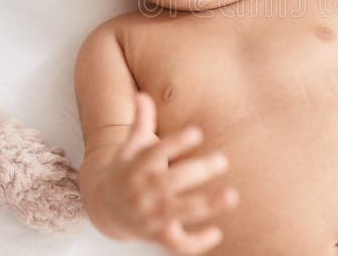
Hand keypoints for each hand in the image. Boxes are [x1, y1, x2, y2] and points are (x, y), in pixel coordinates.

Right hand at [97, 92, 239, 253]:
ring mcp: (150, 215)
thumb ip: (140, 122)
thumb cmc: (128, 169)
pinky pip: (177, 244)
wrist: (105, 208)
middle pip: (172, 181)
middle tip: (223, 159)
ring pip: (179, 212)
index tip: (197, 132)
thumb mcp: (131, 146)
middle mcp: (143, 191)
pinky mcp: (157, 235)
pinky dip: (196, 243)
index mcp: (137, 166)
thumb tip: (143, 96)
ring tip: (232, 195)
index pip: (156, 153)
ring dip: (206, 205)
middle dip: (198, 171)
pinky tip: (216, 234)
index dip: (176, 143)